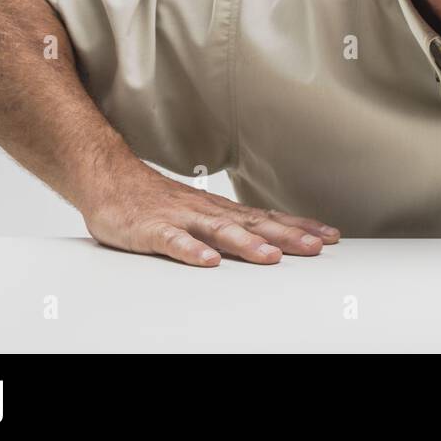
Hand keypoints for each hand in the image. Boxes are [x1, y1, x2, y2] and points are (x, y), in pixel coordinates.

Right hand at [82, 165, 340, 266]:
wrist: (110, 179)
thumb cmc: (157, 201)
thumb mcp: (202, 214)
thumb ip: (232, 227)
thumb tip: (271, 240)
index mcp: (221, 211)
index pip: (268, 218)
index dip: (300, 227)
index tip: (330, 236)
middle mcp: (208, 212)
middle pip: (254, 224)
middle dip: (287, 236)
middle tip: (316, 247)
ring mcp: (180, 218)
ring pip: (218, 231)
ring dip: (246, 244)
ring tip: (270, 256)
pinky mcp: (151, 229)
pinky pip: (172, 241)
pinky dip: (190, 251)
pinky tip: (207, 262)